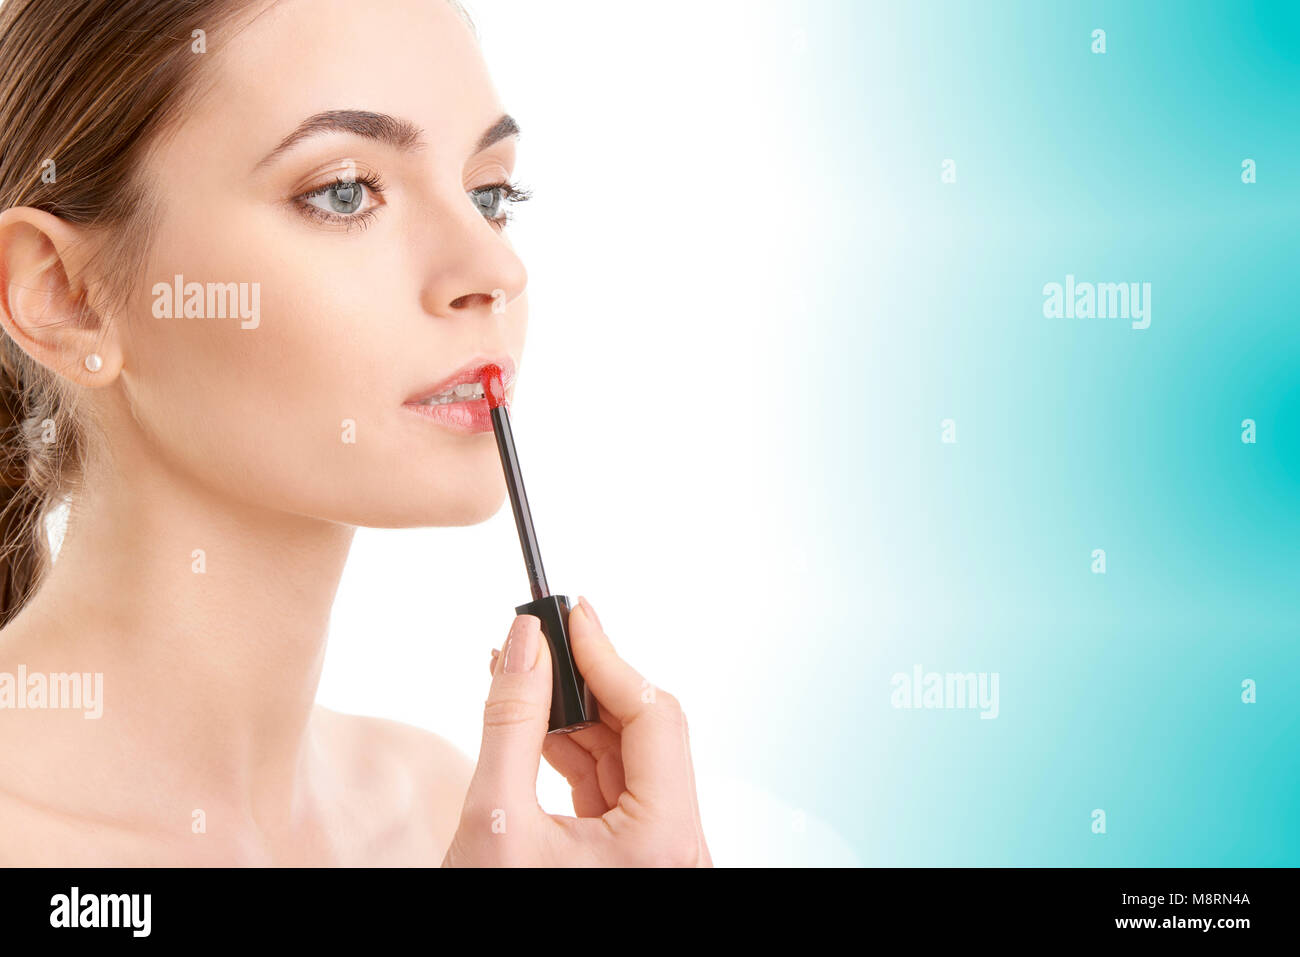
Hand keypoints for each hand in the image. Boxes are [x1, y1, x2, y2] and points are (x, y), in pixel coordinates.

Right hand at [442, 596, 710, 866]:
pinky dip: (571, 752)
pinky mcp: (634, 856)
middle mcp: (676, 846)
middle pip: (643, 732)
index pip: (653, 715)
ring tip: (518, 679)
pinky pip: (611, 786)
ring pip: (626, 756)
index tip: (569, 613)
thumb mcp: (495, 822)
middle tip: (537, 638)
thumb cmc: (494, 919)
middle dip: (585, 683)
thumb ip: (512, 724)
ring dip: (572, 715)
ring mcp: (658, 853)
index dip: (608, 656)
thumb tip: (524, 642)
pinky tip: (532, 726)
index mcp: (664, 842)